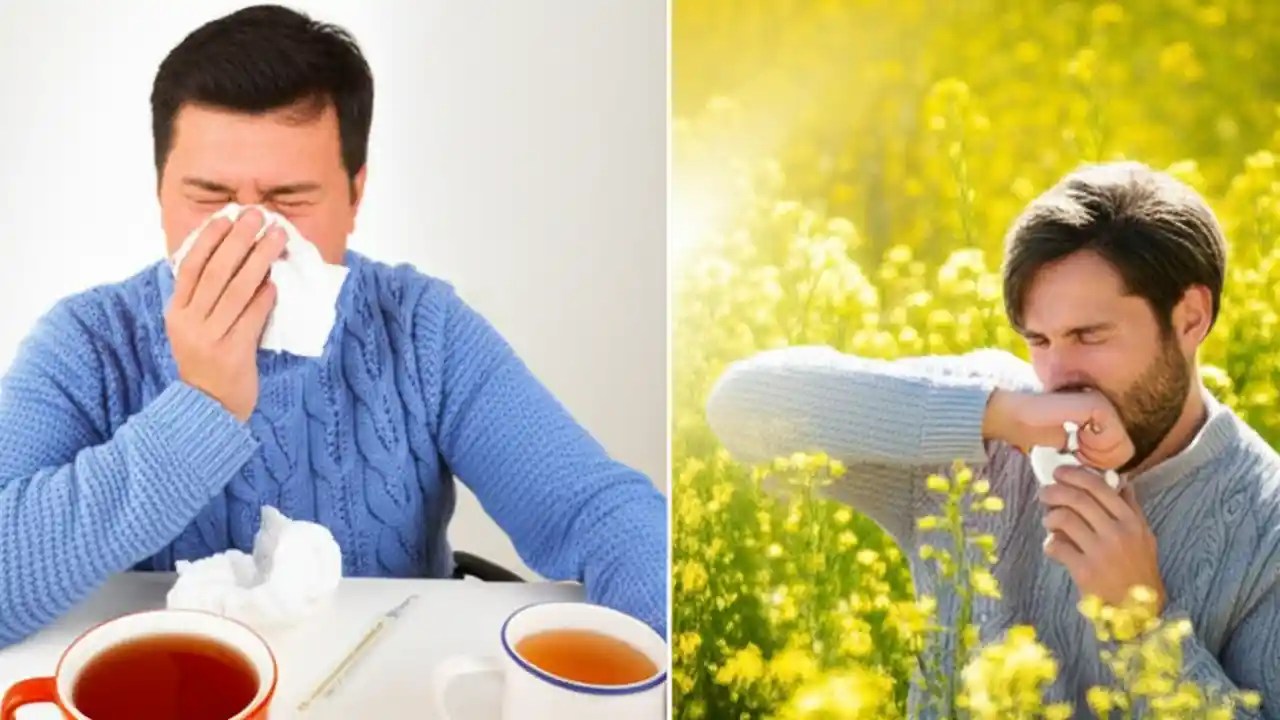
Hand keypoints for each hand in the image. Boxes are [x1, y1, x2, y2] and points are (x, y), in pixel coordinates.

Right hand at [165, 209, 284, 421]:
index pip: (190, 266)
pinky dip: (264, 297)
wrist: (208, 408)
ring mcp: (210, 338)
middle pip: (216, 272)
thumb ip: (205, 297)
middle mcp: (189, 322)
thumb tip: (232, 255)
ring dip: (260, 260)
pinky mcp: (232, 352)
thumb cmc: (208, 360)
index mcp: (176, 311)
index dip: (209, 239)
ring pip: (237, 290)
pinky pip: (251, 317)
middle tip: (259, 216)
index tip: (228, 217)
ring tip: (276, 239)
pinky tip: (276, 281)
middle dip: (240, 240)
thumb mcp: (195, 327)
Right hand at [985, 389, 1134, 469]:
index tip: (1080, 457)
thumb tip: (1112, 475)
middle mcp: (1108, 407)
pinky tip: (1076, 437)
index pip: (1124, 449)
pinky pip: (1110, 436)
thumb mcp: (1074, 450)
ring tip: (1076, 445)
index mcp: (1104, 416)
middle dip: (1101, 459)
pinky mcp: (1096, 405)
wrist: (1018, 419)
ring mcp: (1104, 404)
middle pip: (1125, 448)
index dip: (1104, 462)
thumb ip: (1095, 455)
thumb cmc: (1039, 434)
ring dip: (1095, 452)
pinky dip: (1093, 445)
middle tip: (1078, 453)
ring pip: (1120, 444)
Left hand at [1039, 465, 1164, 611]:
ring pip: (1063, 518)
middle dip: (1053, 491)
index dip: (1074, 475)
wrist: (1139, 611)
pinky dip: (1050, 543)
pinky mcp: (1084, 570)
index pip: (1098, 486)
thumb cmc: (1139, 570)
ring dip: (1049, 517)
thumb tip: (1120, 481)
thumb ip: (1130, 508)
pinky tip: (1054, 547)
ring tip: (1049, 522)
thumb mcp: (1143, 536)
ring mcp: (1100, 551)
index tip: (1059, 473)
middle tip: (1044, 493)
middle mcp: (1117, 533)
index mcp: (1131, 521)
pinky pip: (1056, 545)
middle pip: (1076, 498)